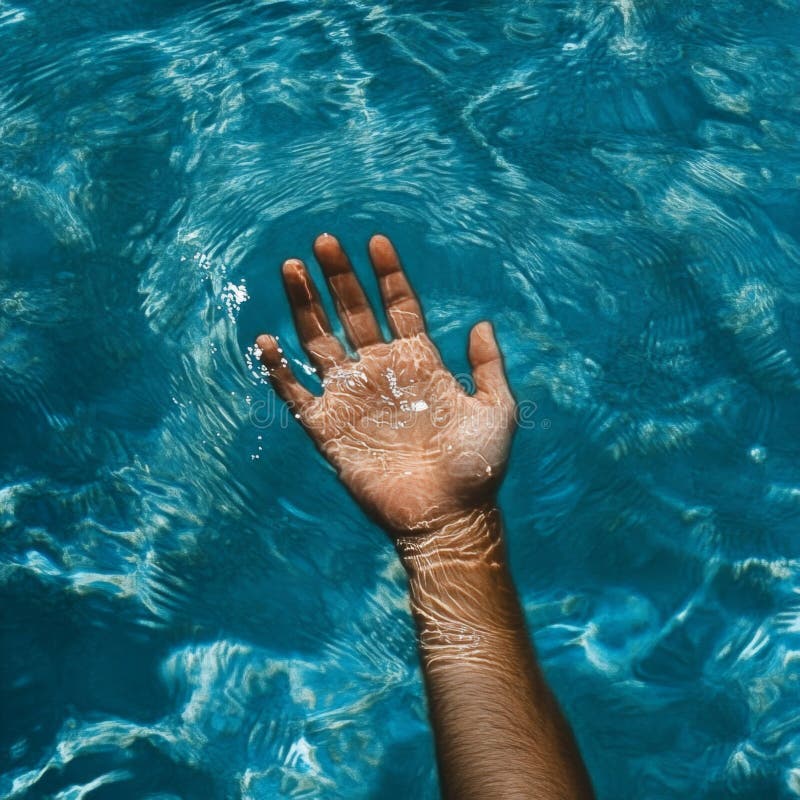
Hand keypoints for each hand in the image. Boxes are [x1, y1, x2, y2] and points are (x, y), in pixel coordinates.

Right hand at [255, 234, 515, 537]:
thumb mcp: (496, 410)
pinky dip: (279, 370)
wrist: (447, 518)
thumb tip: (483, 322)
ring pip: (320, 341)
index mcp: (419, 362)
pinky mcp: (328, 428)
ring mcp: (352, 397)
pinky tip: (268, 341)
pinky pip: (295, 393)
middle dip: (339, 277)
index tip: (377, 241)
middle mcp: (381, 372)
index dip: (388, 274)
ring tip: (292, 268)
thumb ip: (487, 366)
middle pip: (354, 313)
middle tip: (324, 241)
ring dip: (305, 306)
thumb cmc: (477, 468)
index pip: (398, 306)